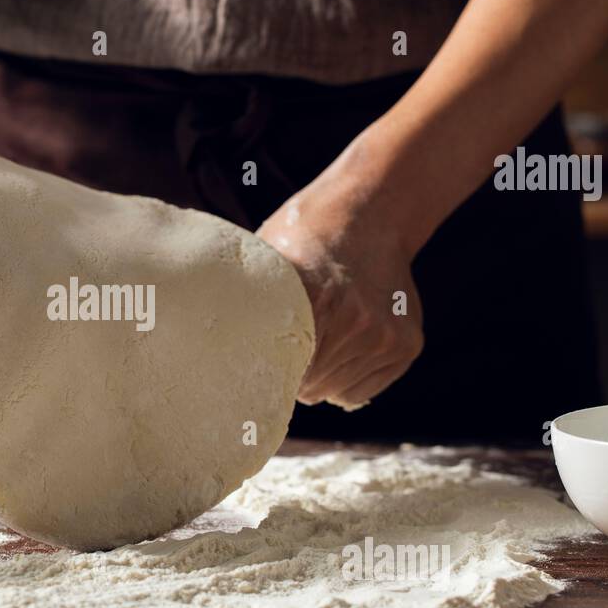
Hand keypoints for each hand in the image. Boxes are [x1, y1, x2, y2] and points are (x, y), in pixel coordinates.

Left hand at [258, 165, 423, 409]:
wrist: (370, 213)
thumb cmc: (305, 237)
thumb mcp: (266, 259)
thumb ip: (245, 304)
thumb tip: (201, 346)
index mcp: (317, 300)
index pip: (282, 373)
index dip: (263, 377)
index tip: (249, 379)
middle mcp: (357, 322)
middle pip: (307, 390)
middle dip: (292, 375)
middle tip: (288, 342)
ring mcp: (386, 336)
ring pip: (333, 394)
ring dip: (320, 376)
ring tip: (318, 335)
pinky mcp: (406, 346)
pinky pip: (359, 393)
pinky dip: (346, 377)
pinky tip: (342, 342)